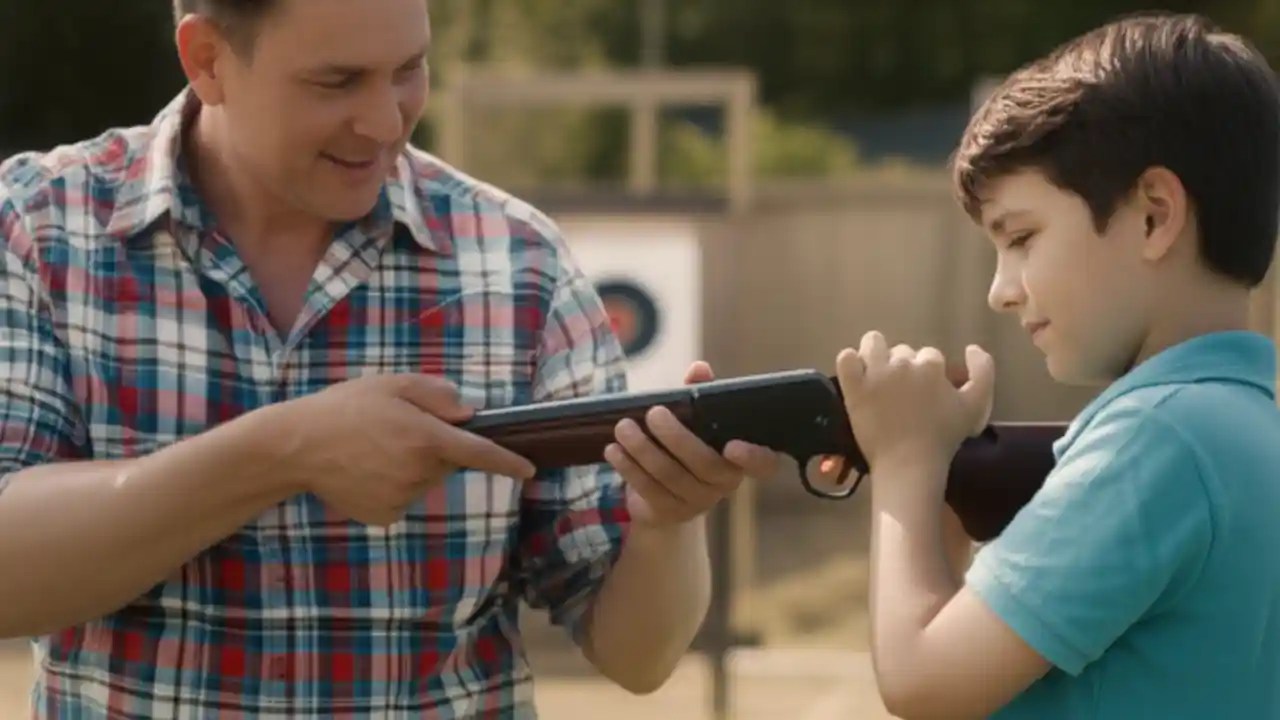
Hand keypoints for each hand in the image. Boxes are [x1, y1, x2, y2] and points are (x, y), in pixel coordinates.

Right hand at [270, 373, 536, 525]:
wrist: (296, 446)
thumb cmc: (345, 407)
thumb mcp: (392, 385)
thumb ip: (436, 395)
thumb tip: (467, 412)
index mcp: (427, 438)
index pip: (480, 453)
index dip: (508, 463)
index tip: (529, 470)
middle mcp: (420, 472)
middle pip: (445, 463)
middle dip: (433, 448)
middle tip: (395, 431)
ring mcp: (403, 498)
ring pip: (423, 481)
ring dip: (411, 467)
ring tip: (372, 450)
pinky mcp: (385, 514)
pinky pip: (402, 498)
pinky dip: (391, 486)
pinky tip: (364, 471)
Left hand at [604, 361, 779, 526]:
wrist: (664, 498)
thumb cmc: (686, 447)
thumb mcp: (695, 420)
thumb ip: (701, 394)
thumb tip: (699, 369)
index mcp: (739, 459)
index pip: (763, 465)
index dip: (754, 458)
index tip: (733, 445)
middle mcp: (724, 484)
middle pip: (704, 464)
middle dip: (676, 437)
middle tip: (653, 413)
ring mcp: (697, 502)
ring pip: (670, 477)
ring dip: (643, 450)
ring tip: (622, 427)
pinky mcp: (669, 513)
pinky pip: (649, 490)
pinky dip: (628, 468)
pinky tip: (613, 450)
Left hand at [835, 331, 994, 470]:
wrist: (909, 464)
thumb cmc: (943, 438)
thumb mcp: (976, 405)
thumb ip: (983, 372)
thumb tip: (972, 348)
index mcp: (931, 364)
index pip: (930, 356)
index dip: (929, 373)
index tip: (926, 393)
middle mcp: (902, 362)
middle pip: (902, 351)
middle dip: (904, 367)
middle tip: (904, 393)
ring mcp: (875, 373)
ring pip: (873, 343)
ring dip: (876, 353)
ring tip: (878, 374)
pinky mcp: (854, 387)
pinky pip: (846, 358)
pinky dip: (851, 362)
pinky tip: (857, 375)